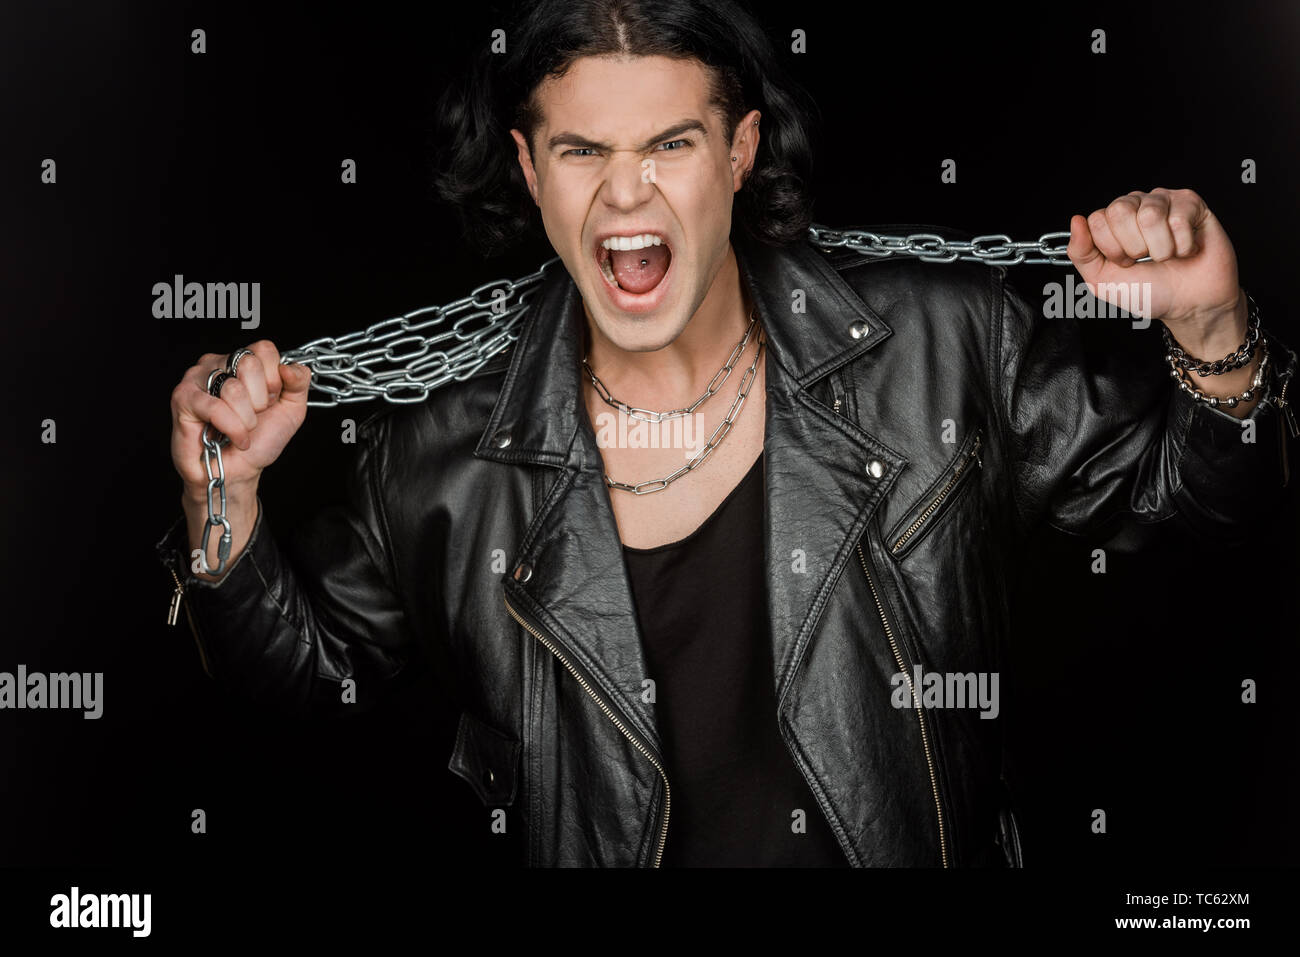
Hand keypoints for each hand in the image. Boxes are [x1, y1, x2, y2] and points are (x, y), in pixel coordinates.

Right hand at [170, 340, 312, 496]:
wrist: (239, 471)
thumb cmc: (259, 440)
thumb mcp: (292, 410)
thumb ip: (299, 382)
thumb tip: (289, 367)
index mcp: (243, 362)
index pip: (264, 349)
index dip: (274, 380)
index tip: (269, 401)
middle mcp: (218, 363)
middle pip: (249, 364)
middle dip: (260, 401)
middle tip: (252, 416)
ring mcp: (197, 378)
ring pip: (234, 388)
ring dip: (246, 420)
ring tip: (241, 428)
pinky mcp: (183, 398)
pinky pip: (216, 408)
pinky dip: (233, 429)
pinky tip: (234, 438)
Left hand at [1066, 188, 1241, 327]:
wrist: (1188, 304)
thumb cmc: (1148, 290)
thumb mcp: (1102, 281)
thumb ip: (1082, 253)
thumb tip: (1076, 220)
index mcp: (1110, 221)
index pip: (1096, 220)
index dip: (1111, 249)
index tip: (1125, 263)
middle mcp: (1134, 204)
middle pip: (1119, 211)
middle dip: (1133, 247)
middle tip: (1145, 258)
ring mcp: (1163, 200)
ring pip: (1150, 215)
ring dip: (1160, 248)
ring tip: (1166, 255)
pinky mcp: (1190, 203)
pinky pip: (1179, 219)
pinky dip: (1182, 246)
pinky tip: (1185, 250)